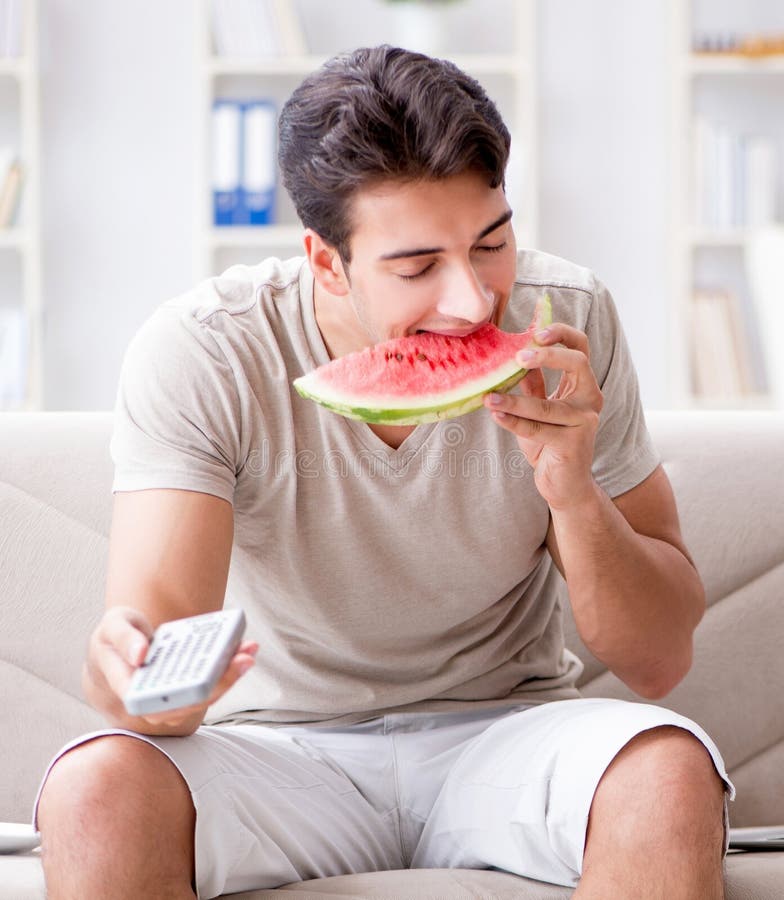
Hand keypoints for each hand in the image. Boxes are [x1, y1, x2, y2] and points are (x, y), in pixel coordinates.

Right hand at [85, 606, 258, 731]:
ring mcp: (171, 699)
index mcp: (131, 691)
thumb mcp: (112, 627)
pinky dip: (229, 668)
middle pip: (192, 702)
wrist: (113, 654)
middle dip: (221, 683)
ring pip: (205, 696)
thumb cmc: (113, 640)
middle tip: (244, 658)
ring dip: (231, 676)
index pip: (161, 702)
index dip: (187, 694)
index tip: (208, 678)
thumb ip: (123, 637)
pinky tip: (244, 648)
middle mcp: (154, 702)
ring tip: (249, 649)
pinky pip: (209, 684)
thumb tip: (141, 655)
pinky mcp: (185, 689)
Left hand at [483, 323, 602, 510]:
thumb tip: (511, 354)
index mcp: (582, 385)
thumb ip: (531, 383)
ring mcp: (585, 421)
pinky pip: (537, 429)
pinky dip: (513, 421)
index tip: (536, 330)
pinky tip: (495, 414)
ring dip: (514, 400)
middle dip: (548, 355)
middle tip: (518, 355)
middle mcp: (590, 399)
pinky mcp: (573, 444)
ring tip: (489, 396)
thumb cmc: (549, 443)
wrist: (564, 485)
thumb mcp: (538, 407)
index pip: (580, 347)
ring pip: (547, 405)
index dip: (562, 333)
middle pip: (578, 363)